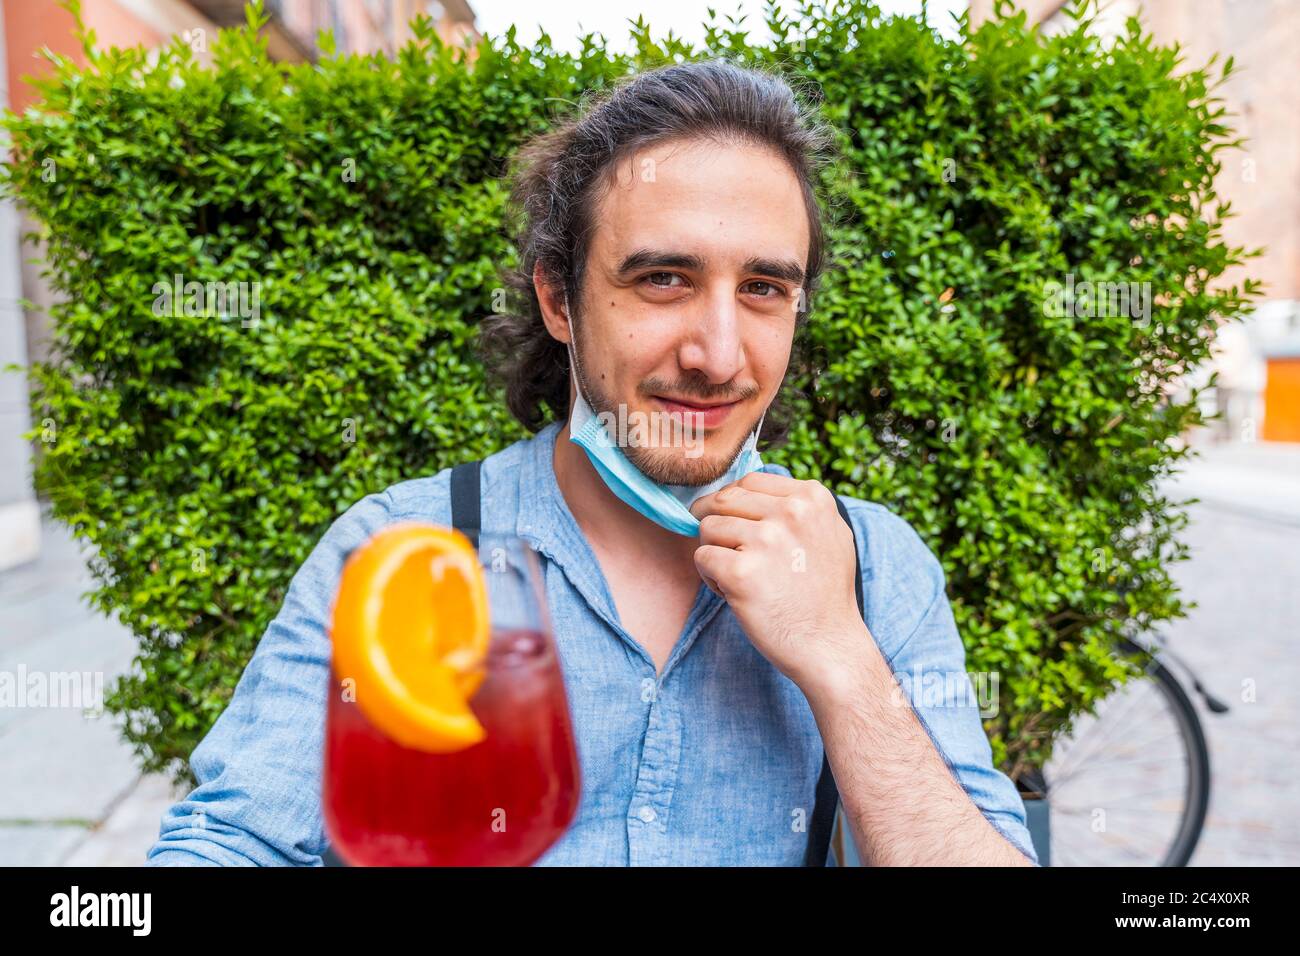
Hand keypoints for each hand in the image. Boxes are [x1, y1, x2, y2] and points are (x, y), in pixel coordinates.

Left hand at [689, 472, 869, 689]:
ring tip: (741, 577)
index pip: (749, 482)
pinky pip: (702, 557)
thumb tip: (745, 490)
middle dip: (716, 524)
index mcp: (811, 497)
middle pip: (723, 500)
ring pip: (708, 528)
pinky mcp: (741, 572)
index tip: (738, 526)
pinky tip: (734, 593)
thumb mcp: (829, 533)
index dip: (735, 504)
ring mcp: (766, 541)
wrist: (829, 644)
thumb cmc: (825, 593)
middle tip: (729, 552)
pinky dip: (710, 577)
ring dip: (716, 553)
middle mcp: (790, 512)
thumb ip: (797, 507)